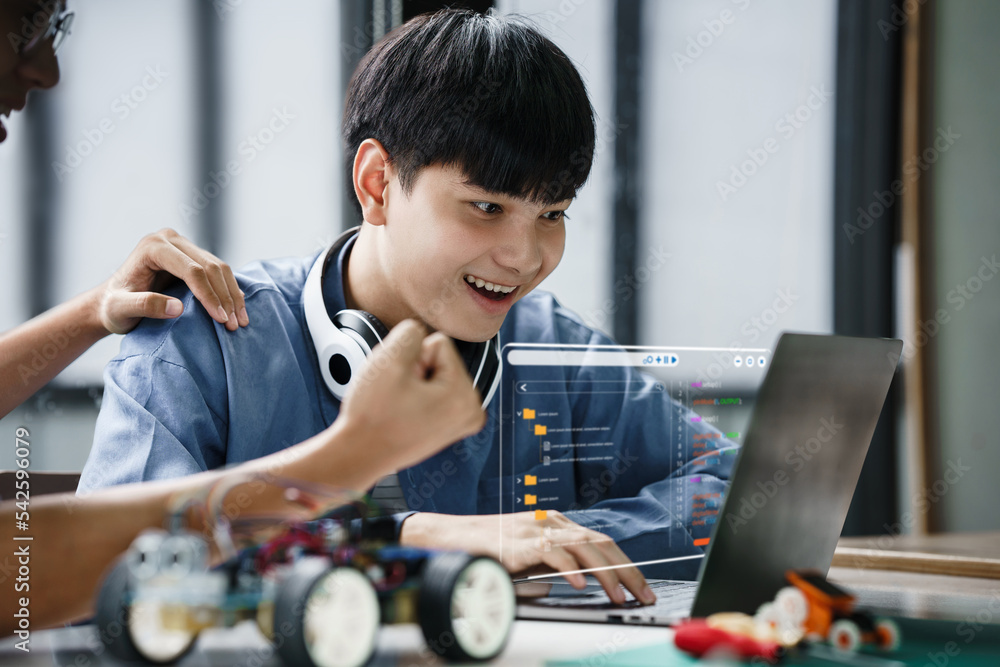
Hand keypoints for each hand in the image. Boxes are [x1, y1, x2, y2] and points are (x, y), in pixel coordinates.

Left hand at [97, 228, 248, 334]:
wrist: (111, 303)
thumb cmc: (113, 307)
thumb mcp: (121, 309)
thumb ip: (145, 306)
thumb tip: (179, 308)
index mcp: (153, 247)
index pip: (191, 269)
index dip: (209, 295)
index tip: (220, 319)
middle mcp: (171, 240)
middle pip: (210, 266)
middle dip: (225, 297)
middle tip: (235, 324)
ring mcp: (184, 246)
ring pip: (219, 268)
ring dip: (233, 295)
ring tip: (241, 321)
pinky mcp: (193, 256)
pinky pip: (219, 272)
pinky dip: (230, 291)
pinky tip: (238, 310)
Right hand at [338, 319, 486, 472]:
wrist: (359, 453)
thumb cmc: (372, 417)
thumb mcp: (388, 360)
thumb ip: (411, 332)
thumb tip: (420, 333)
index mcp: (464, 395)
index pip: (439, 343)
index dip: (413, 358)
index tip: (401, 384)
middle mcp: (471, 410)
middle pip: (441, 360)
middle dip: (416, 371)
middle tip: (398, 396)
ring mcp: (462, 420)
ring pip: (436, 375)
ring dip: (414, 384)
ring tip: (400, 406)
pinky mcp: (450, 426)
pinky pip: (435, 392)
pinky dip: (417, 397)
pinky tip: (404, 413)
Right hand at [400, 510, 655, 605]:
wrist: (448, 539)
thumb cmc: (486, 551)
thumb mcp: (527, 558)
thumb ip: (552, 566)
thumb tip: (578, 583)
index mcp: (554, 524)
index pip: (600, 541)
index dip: (625, 563)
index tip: (641, 587)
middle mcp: (549, 522)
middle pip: (601, 542)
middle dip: (627, 570)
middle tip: (643, 594)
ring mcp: (534, 530)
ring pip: (584, 547)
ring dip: (606, 574)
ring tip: (618, 596)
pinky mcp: (519, 543)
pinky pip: (552, 554)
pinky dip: (571, 570)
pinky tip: (581, 586)